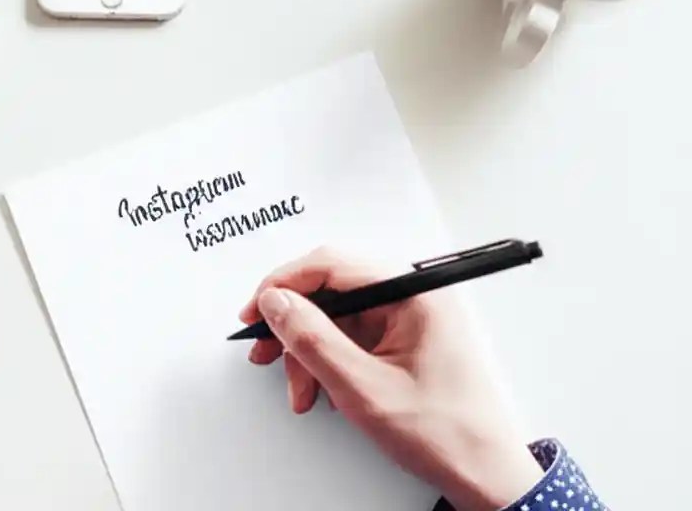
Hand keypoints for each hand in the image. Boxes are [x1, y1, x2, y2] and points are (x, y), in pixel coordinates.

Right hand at [240, 248, 543, 510]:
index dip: (284, 284)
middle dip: (294, 326)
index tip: (256, 309)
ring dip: (309, 352)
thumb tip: (276, 304)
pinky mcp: (404, 340)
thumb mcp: (363, 387)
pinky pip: (352, 338)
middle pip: (331, 291)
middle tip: (266, 351)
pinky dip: (328, 362)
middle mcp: (414, 298)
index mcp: (415, 294)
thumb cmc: (446, 435)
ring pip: (336, 318)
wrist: (485, 476)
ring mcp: (409, 319)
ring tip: (302, 390)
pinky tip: (323, 390)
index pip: (332, 265)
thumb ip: (313, 339)